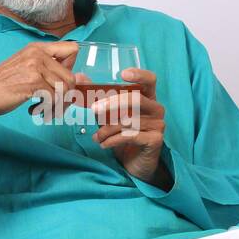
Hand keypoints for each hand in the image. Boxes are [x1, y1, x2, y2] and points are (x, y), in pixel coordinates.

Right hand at [0, 41, 78, 116]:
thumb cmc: (2, 84)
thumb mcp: (27, 68)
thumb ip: (49, 70)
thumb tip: (80, 79)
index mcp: (38, 48)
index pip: (73, 49)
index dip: (72, 68)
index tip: (60, 82)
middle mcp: (38, 53)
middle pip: (71, 76)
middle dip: (66, 96)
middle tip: (54, 106)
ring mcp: (35, 67)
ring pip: (64, 89)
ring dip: (57, 106)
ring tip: (45, 110)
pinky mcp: (32, 82)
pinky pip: (54, 98)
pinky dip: (47, 109)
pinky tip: (34, 110)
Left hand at [80, 67, 170, 188]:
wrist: (133, 164)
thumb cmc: (122, 136)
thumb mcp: (109, 116)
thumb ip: (97, 98)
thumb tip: (80, 78)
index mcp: (148, 98)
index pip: (149, 80)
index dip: (139, 75)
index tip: (122, 74)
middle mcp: (156, 109)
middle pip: (135, 99)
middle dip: (112, 103)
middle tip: (93, 110)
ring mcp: (158, 124)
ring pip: (129, 120)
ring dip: (107, 129)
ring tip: (97, 137)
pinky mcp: (155, 139)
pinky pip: (131, 136)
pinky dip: (113, 140)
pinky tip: (104, 144)